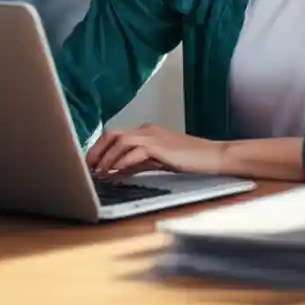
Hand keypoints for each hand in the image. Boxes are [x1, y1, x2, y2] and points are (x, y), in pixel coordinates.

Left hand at [85, 123, 225, 178]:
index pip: (116, 135)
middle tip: (88, 168)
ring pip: (120, 141)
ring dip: (107, 158)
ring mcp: (154, 136)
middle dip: (97, 150)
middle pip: (113, 134)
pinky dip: (122, 162)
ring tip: (99, 173)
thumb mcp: (159, 161)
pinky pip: (135, 151)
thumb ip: (138, 163)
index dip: (100, 148)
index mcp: (147, 131)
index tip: (91, 163)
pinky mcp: (161, 147)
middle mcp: (147, 130)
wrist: (215, 156)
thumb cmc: (191, 160)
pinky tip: (116, 173)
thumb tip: (117, 172)